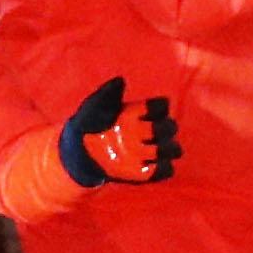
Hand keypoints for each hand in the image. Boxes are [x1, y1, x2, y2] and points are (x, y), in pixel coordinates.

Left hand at [55, 77, 181, 187]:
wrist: (78, 152)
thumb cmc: (88, 123)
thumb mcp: (95, 105)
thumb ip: (108, 93)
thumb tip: (121, 80)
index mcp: (137, 112)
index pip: (162, 106)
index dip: (159, 107)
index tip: (143, 111)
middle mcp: (145, 131)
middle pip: (170, 127)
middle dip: (166, 128)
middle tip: (150, 131)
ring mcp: (145, 152)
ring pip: (173, 149)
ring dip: (167, 149)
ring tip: (150, 149)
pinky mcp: (143, 172)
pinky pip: (165, 171)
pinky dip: (162, 169)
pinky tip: (147, 165)